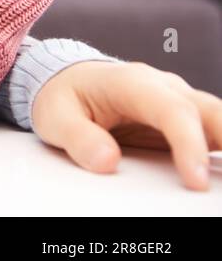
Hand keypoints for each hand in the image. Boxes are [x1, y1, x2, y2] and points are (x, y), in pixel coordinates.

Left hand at [30, 59, 220, 190]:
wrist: (66, 79)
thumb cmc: (63, 95)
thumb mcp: (54, 117)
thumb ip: (79, 138)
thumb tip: (107, 161)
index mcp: (131, 83)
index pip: (171, 110)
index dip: (188, 144)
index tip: (194, 180)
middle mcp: (162, 87)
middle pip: (207, 110)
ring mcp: (176, 99)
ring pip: (215, 118)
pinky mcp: (182, 116)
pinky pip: (211, 129)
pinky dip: (220, 146)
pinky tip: (219, 171)